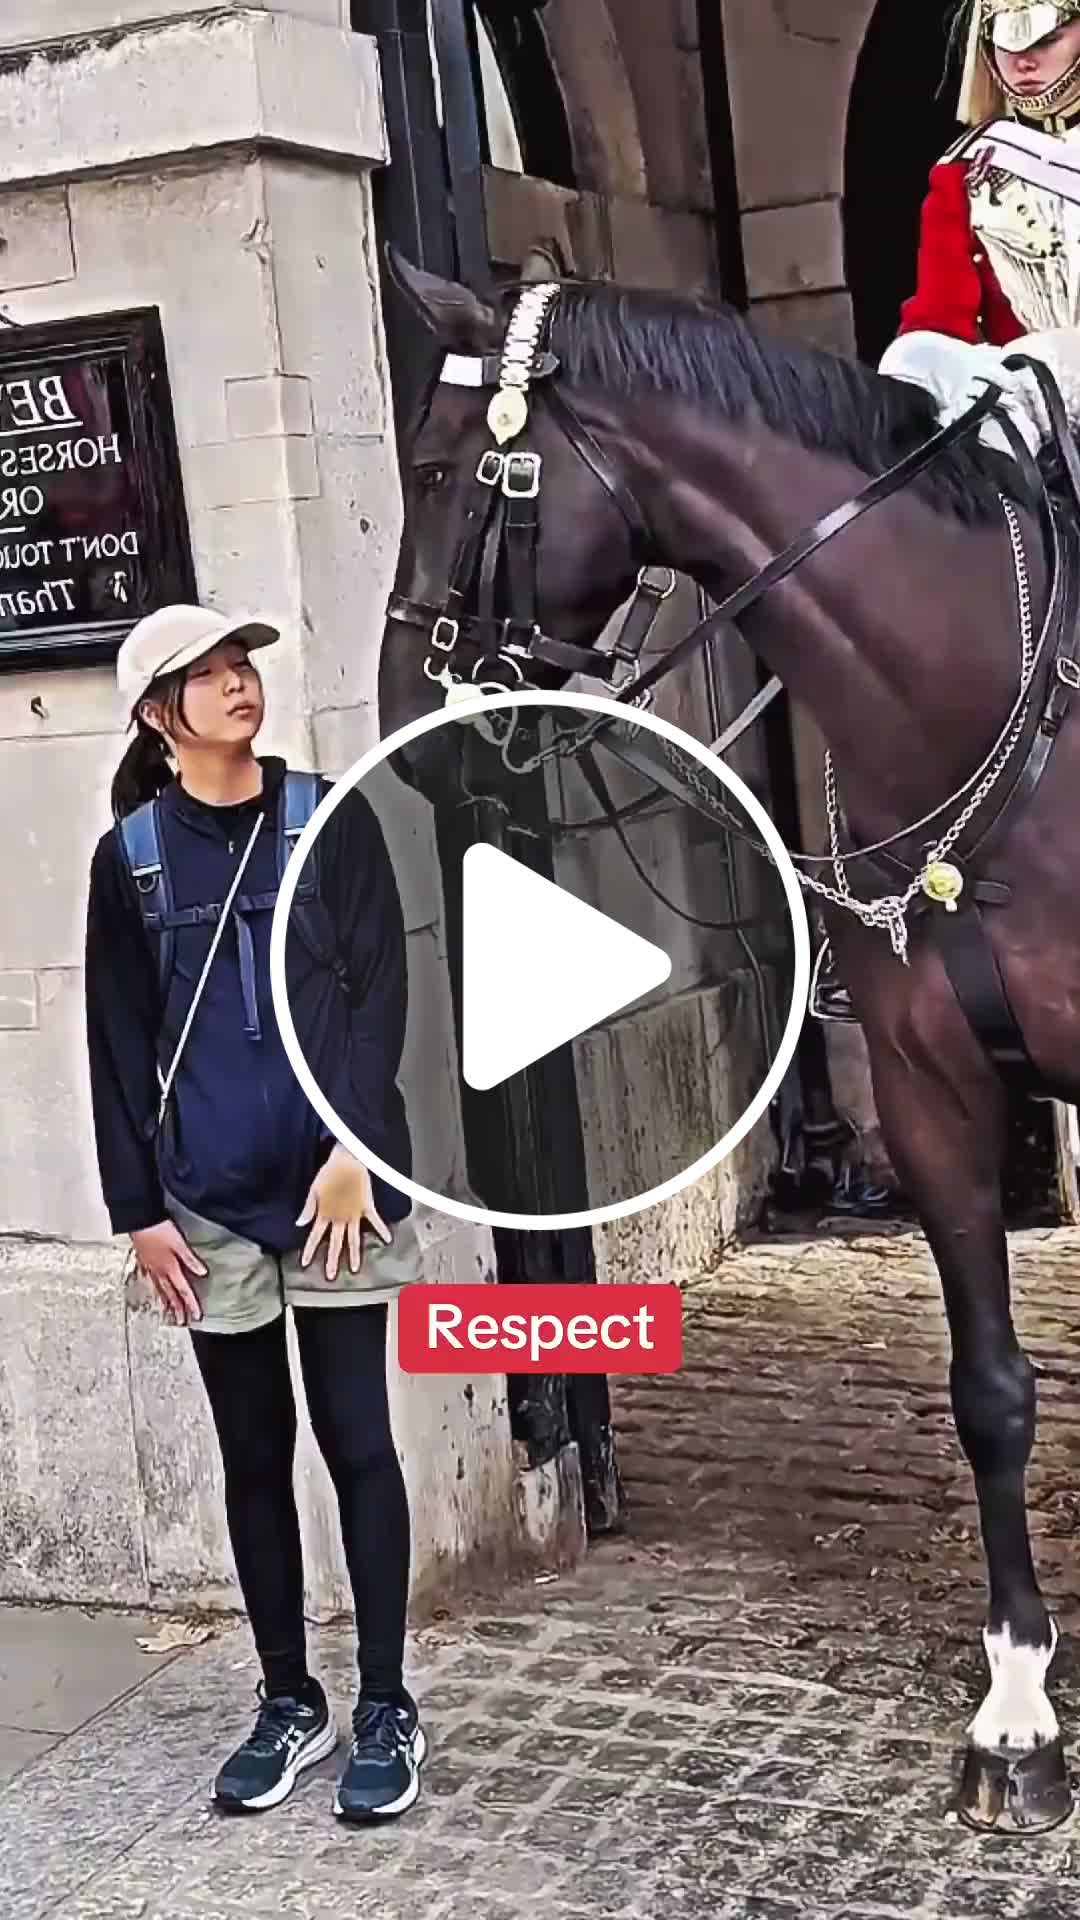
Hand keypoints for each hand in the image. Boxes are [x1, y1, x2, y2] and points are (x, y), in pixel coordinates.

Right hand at [130, 1220, 206, 1325]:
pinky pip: (151, 1280)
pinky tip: (155, 1289)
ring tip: (169, 1313)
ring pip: (160, 1289)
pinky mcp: (144, 1260)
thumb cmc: (159, 1229)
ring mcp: (150, 1267)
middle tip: (183, 1322)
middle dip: (178, 1309)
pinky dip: (155, 1288)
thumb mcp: (179, 1243)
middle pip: (171, 1294)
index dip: (191, 1304)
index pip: (184, 1291)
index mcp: (170, 1268)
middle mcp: (160, 1271)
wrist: (139, 1220)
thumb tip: (203, 1273)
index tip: (196, 1317)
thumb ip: (190, 1259)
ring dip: (166, 1302)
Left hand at [297, 1145, 389, 1281]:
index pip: (315, 1237)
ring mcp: (354, 1214)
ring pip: (354, 1238)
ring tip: (356, 1269)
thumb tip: (299, 1224)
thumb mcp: (313, 1190)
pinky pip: (375, 1220)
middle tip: (331, 1276)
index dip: (310, 1250)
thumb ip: (308, 1209)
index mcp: (324, 1214)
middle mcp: (340, 1218)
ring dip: (354, 1254)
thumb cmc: (328, 1172)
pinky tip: (388, 1240)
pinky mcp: (367, 1206)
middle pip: (336, 1243)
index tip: (305, 1263)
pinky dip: (382, 1230)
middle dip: (332, 1261)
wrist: (347, 1159)